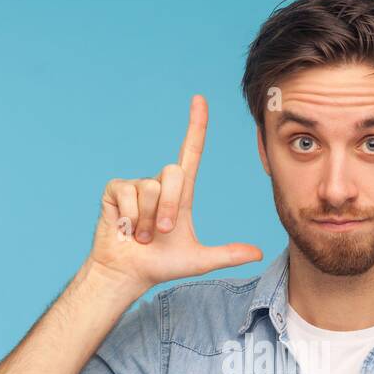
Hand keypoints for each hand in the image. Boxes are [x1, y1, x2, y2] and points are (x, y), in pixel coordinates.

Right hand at [88, 94, 262, 293]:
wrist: (128, 273)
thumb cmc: (160, 264)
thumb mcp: (198, 260)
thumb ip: (227, 254)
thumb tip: (258, 254)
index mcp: (180, 193)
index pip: (190, 152)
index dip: (196, 126)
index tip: (199, 100)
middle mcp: (158, 184)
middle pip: (172, 174)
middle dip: (168, 207)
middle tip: (161, 232)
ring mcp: (135, 185)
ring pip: (149, 188)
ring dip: (147, 219)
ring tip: (141, 235)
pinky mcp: (115, 190)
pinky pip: (128, 194)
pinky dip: (130, 218)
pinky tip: (125, 229)